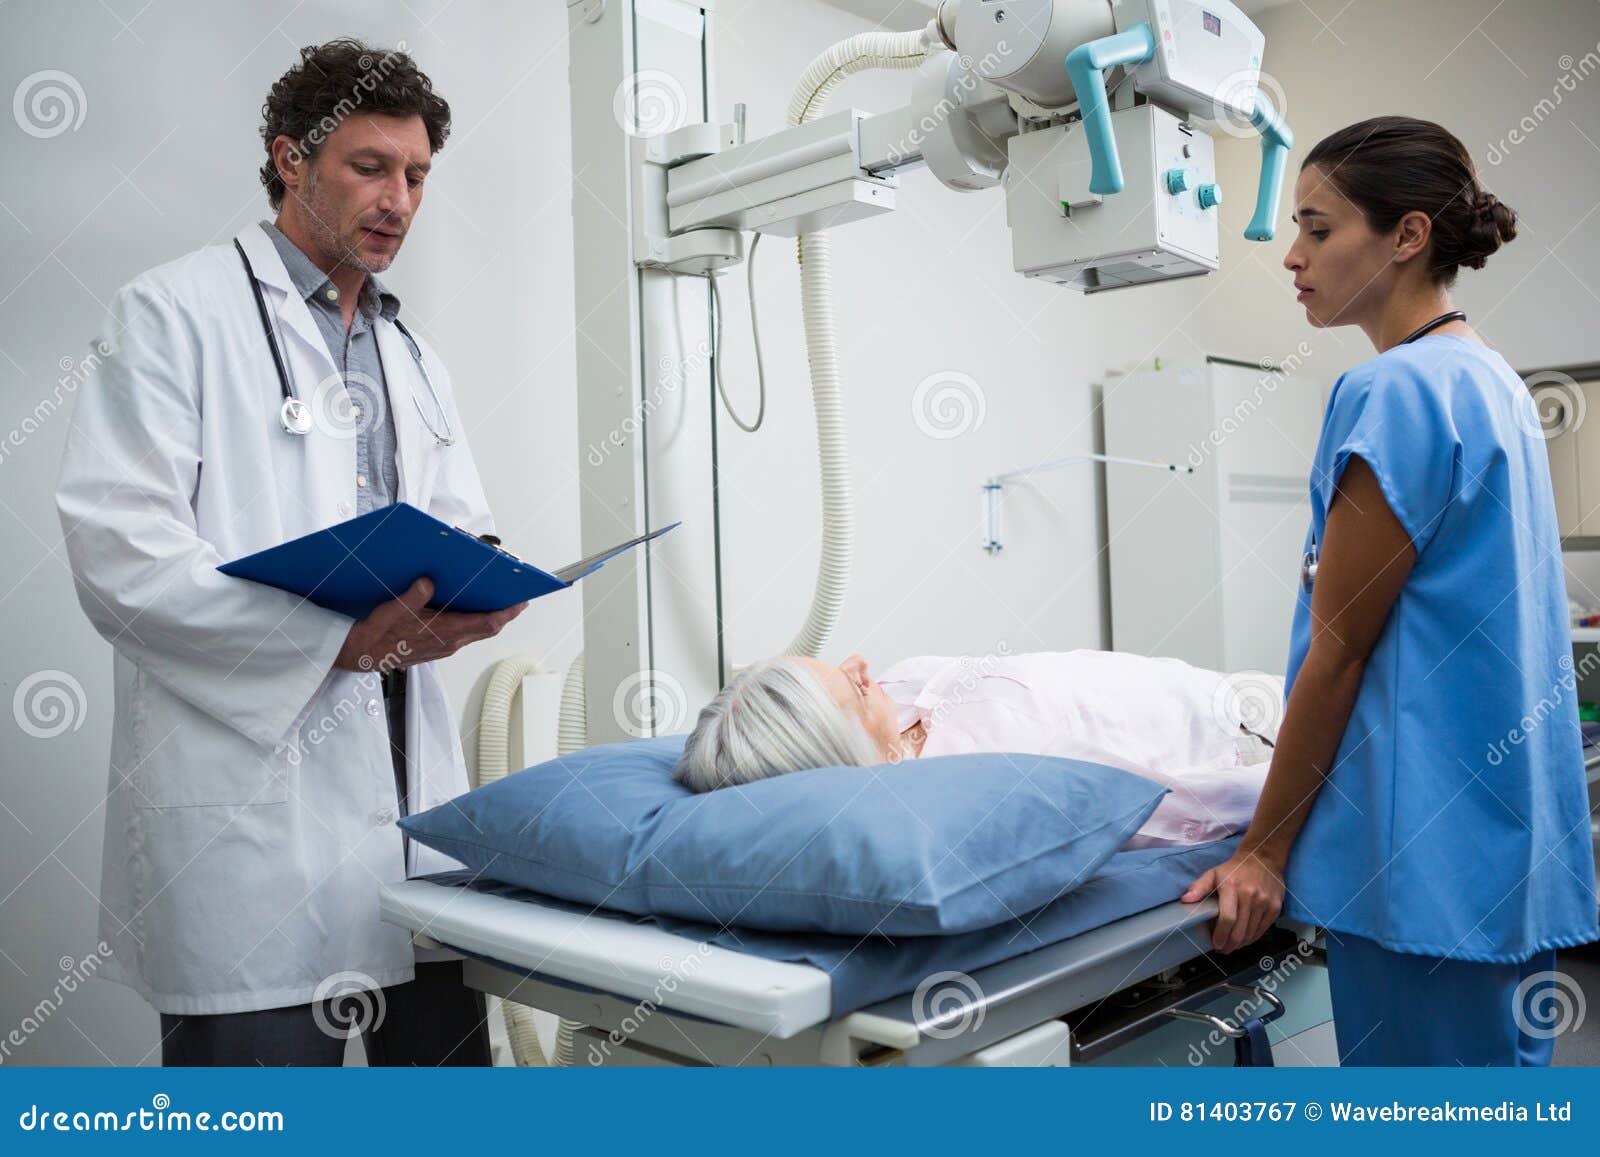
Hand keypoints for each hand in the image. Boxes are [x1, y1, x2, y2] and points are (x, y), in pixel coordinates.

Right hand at [334, 578, 527, 671]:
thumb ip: (414, 595)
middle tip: (517, 600)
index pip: (487, 623)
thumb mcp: (394, 609)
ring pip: (477, 632)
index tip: (521, 603)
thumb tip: (429, 581)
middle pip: (487, 628)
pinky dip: (474, 622)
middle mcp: (449, 642)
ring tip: (498, 602)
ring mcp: (444, 646)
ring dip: (489, 618)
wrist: (363, 654)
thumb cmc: (378, 634)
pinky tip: (469, 610)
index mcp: (444, 632)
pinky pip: (464, 634)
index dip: (507, 613)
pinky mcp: (438, 647)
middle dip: (504, 614)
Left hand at [1180, 848, 1285, 953]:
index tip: (1216, 944)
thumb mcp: (1213, 874)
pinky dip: (1252, 938)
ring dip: (1240, 944)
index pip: (1228, 918)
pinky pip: (1262, 930)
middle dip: (1229, 945)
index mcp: (1232, 887)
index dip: (1221, 935)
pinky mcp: (1275, 908)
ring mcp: (1265, 902)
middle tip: (1222, 948)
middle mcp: (1250, 896)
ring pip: (1251, 933)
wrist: (1262, 859)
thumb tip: (1185, 900)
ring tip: (1231, 945)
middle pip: (1240, 930)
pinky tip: (1244, 938)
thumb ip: (1199, 887)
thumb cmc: (1235, 869)